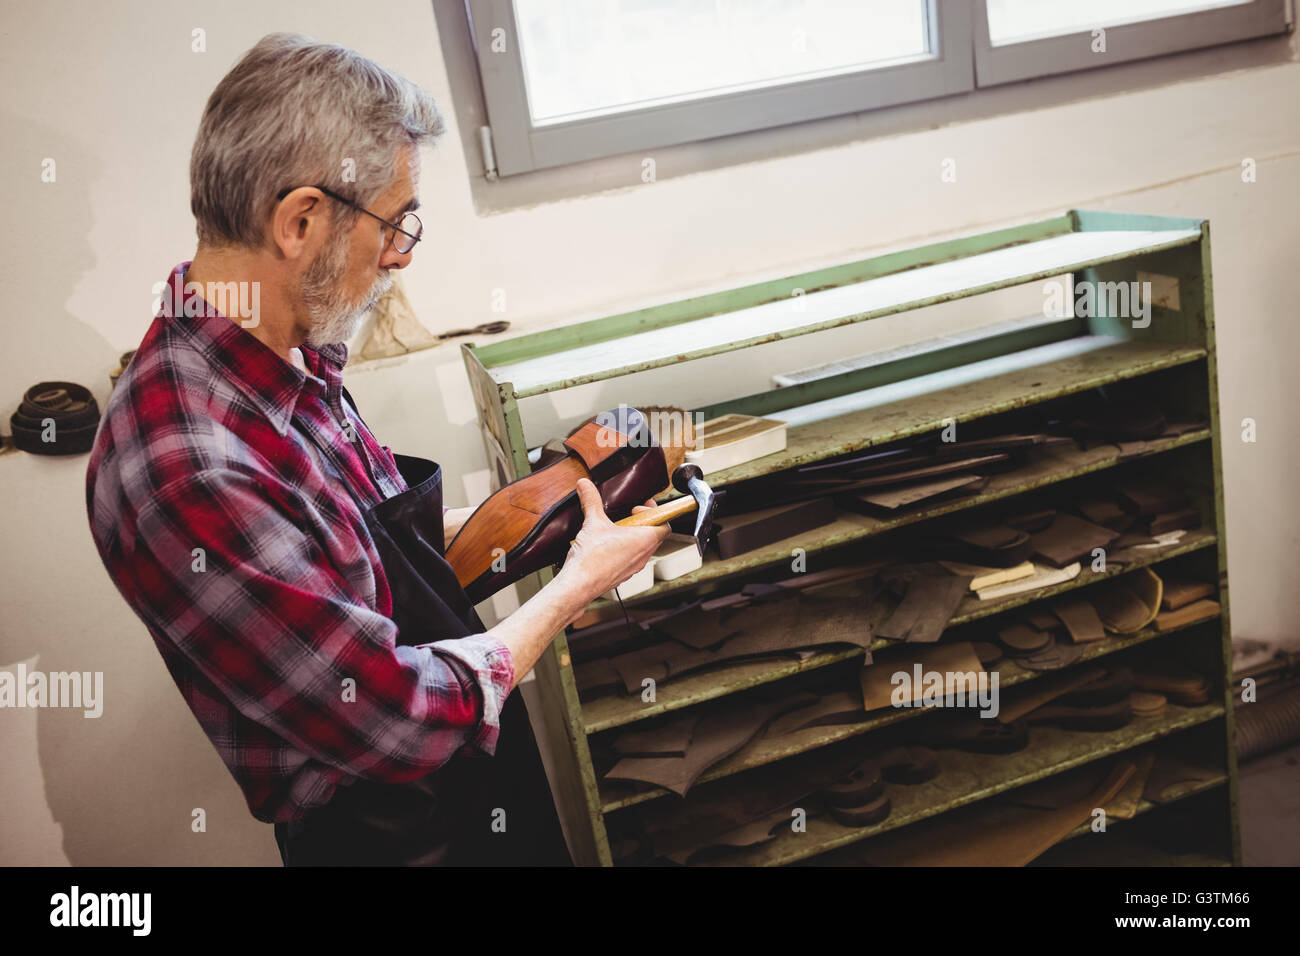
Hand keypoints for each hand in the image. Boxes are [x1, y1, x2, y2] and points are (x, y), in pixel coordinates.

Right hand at [562, 478, 669, 601]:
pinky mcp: (623, 574)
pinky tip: (608, 545)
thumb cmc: (591, 559)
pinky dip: (625, 549)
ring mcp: (634, 567)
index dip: (655, 512)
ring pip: (643, 548)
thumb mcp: (592, 522)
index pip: (665, 524)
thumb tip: (585, 485)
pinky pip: (632, 559)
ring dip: (634, 536)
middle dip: (643, 522)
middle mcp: (643, 555)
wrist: (579, 585)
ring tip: (617, 529)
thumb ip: (591, 501)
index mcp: (644, 540)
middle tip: (629, 514)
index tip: (640, 507)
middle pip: (655, 535)